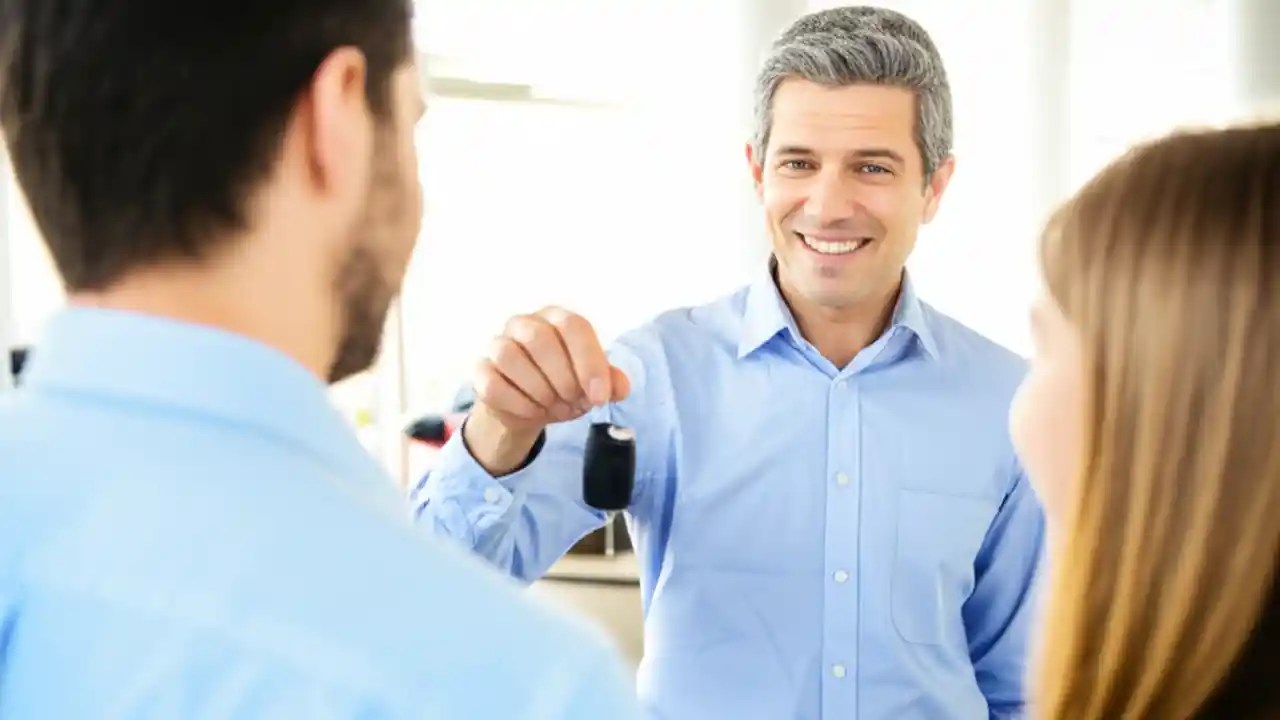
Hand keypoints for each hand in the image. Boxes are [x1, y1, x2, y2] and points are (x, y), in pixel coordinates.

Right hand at [464, 307, 630, 474]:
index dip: (589, 362)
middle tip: (572, 401)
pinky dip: (518, 403)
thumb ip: (611, 382)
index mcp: (557, 319)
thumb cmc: (564, 386)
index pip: (573, 326)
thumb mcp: (592, 386)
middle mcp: (525, 324)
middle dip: (562, 379)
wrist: (528, 409)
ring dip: (538, 391)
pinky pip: (493, 384)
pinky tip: (532, 411)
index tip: (599, 397)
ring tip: (553, 406)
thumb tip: (618, 388)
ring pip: (510, 357)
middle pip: (540, 338)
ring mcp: (498, 345)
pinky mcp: (481, 370)